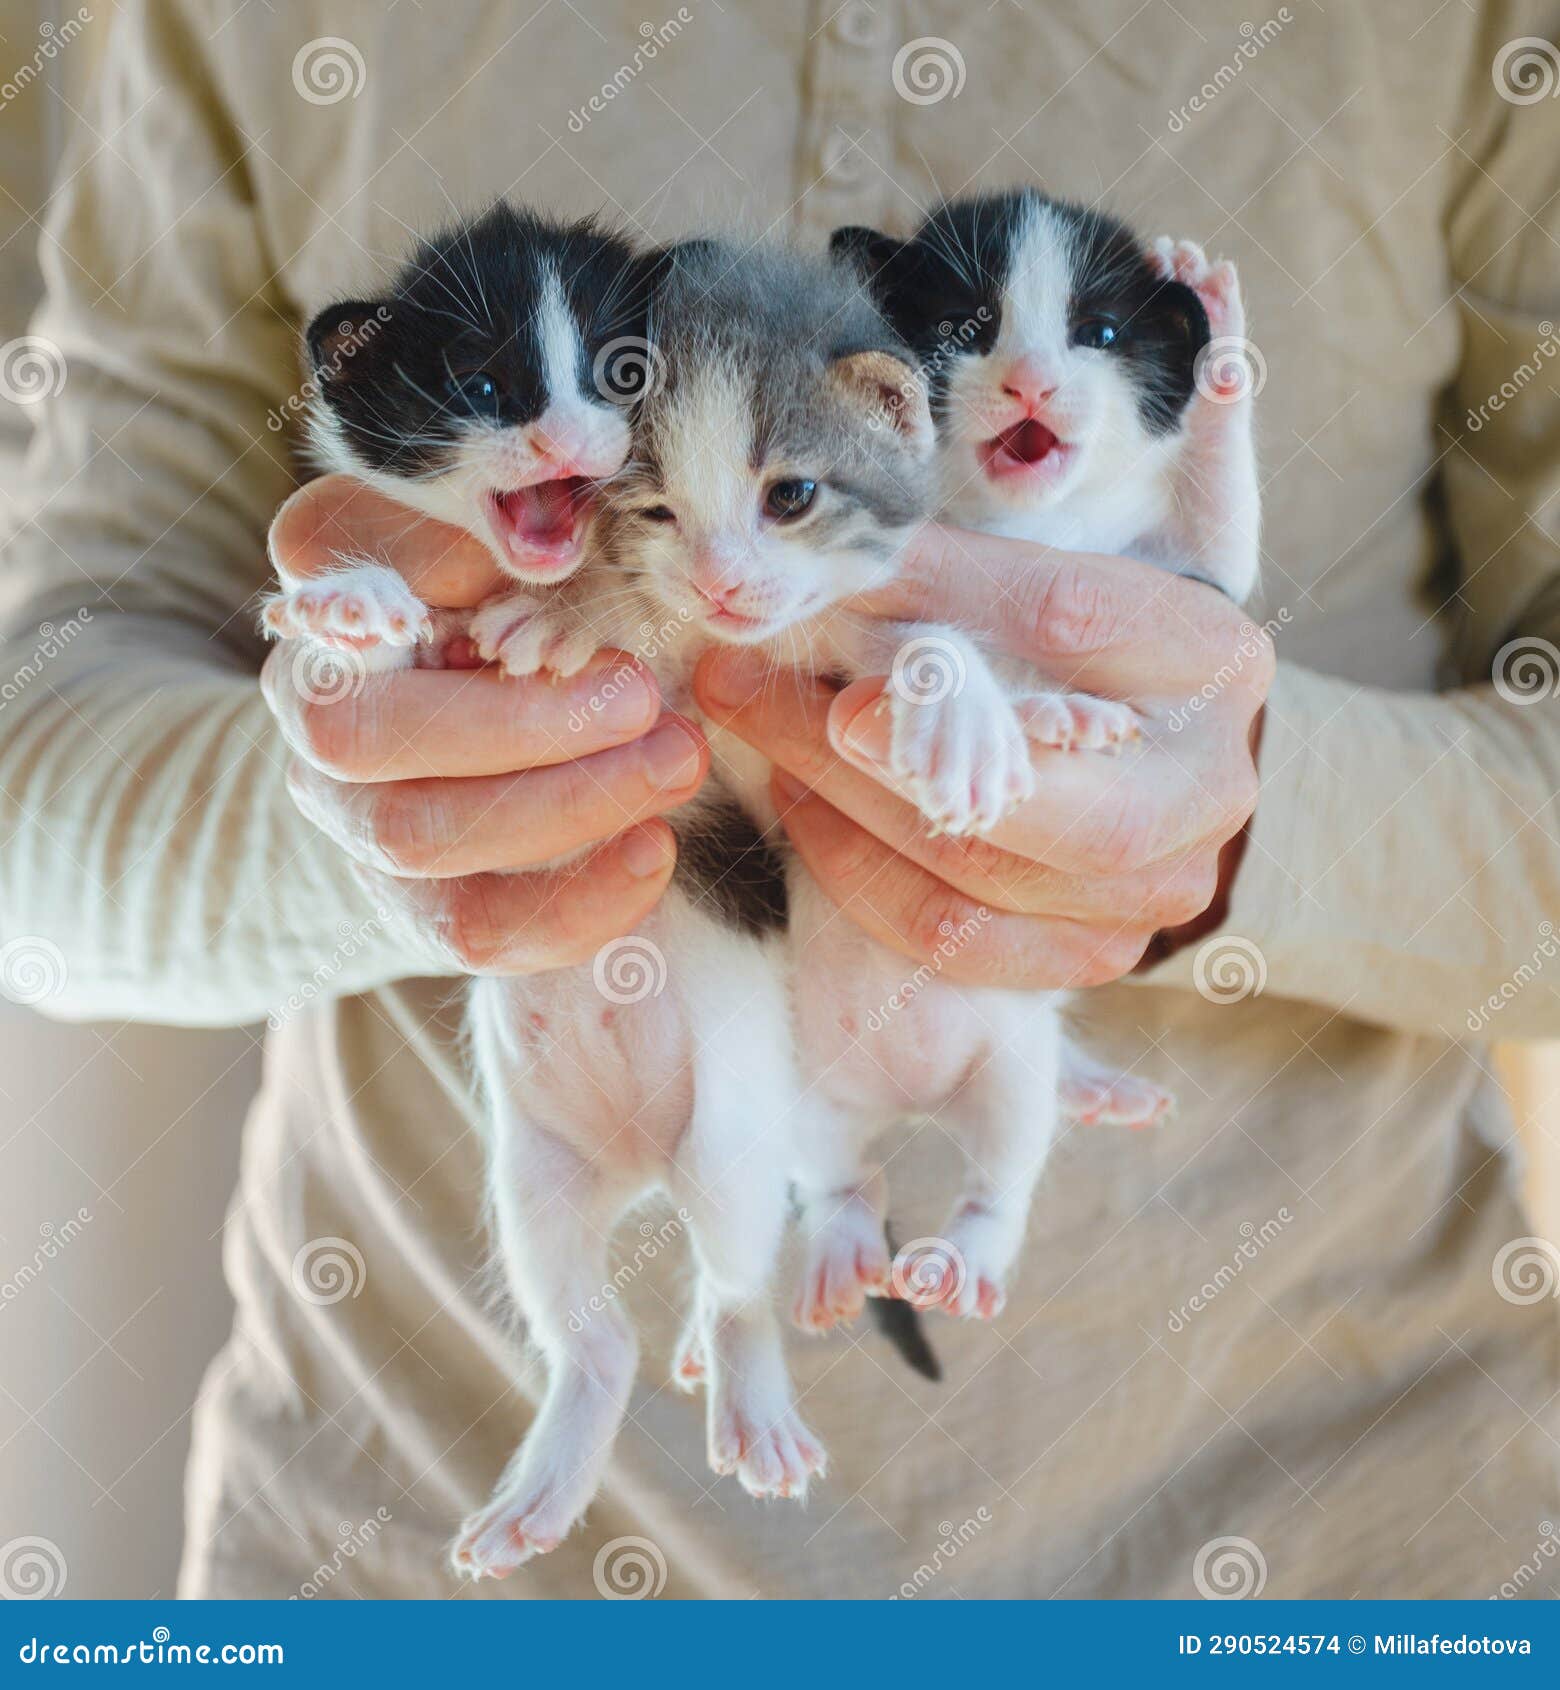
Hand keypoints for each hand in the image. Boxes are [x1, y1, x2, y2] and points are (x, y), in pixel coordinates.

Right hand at [260, 475, 705, 973]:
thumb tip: (543, 527)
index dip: (435, 599)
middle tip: (649, 701)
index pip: (345, 617)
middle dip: (532, 730)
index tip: (555, 580)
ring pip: (431, 842)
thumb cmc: (489, 611)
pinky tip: (654, 851)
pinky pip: (484, 930)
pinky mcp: (423, 910)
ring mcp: (361, 834)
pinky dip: (578, 903)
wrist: (458, 721)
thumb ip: (487, 521)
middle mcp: (318, 739)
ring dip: (569, 806)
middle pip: (383, 748)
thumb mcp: (483, 545)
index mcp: (327, 632)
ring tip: (676, 762)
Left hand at [693, 525, 1269, 990]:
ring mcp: (1154, 893)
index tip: (835, 614)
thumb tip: (822, 565)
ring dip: (841, 806)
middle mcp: (1203, 795)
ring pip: (978, 876)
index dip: (951, 629)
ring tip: (757, 733)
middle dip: (868, 749)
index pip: (1073, 627)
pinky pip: (952, 937)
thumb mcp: (1041, 587)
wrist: (1151, 752)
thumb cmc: (1087, 650)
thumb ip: (949, 578)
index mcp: (1207, 663)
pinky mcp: (1091, 953)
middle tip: (748, 690)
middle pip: (1034, 797)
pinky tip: (802, 805)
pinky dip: (860, 873)